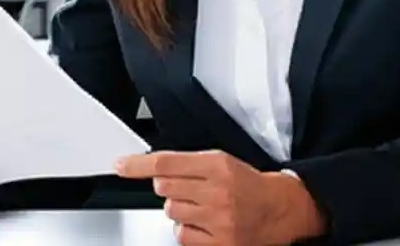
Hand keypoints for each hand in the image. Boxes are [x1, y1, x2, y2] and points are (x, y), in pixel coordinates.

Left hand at [115, 150, 324, 244]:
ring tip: (203, 207)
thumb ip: (188, 164)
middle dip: (171, 188)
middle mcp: (217, 192)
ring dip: (180, 209)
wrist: (278, 210)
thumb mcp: (221, 162)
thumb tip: (152, 169)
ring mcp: (217, 220)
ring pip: (171, 212)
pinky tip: (204, 224)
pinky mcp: (218, 243)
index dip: (138, 164)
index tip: (121, 166)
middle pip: (164, 188)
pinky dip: (188, 230)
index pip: (167, 163)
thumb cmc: (247, 185)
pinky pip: (181, 235)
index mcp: (217, 165)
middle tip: (192, 189)